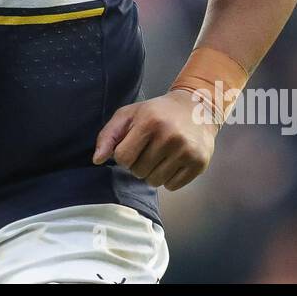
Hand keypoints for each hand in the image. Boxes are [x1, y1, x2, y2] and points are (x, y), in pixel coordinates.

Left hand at [91, 89, 219, 189]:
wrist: (196, 109)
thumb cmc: (156, 112)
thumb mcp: (129, 114)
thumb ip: (108, 135)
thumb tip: (97, 160)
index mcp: (150, 122)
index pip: (123, 158)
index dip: (124, 155)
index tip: (132, 146)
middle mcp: (170, 136)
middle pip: (138, 172)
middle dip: (139, 164)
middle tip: (149, 149)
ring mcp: (186, 151)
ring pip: (154, 182)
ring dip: (153, 173)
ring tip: (161, 155)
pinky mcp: (199, 163)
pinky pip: (172, 186)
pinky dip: (169, 178)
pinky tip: (174, 161)